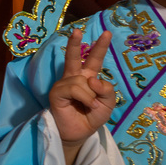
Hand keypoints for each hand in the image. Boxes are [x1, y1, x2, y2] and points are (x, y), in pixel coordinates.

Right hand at [49, 27, 116, 164]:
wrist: (79, 134)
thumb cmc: (92, 118)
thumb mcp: (108, 104)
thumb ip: (107, 90)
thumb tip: (92, 79)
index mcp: (87, 78)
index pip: (94, 59)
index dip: (100, 47)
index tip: (106, 33)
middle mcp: (75, 77)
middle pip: (74, 57)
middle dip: (75, 43)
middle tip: (78, 30)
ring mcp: (64, 84)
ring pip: (81, 79)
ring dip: (91, 95)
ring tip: (92, 106)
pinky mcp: (57, 92)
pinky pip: (74, 88)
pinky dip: (85, 97)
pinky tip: (87, 105)